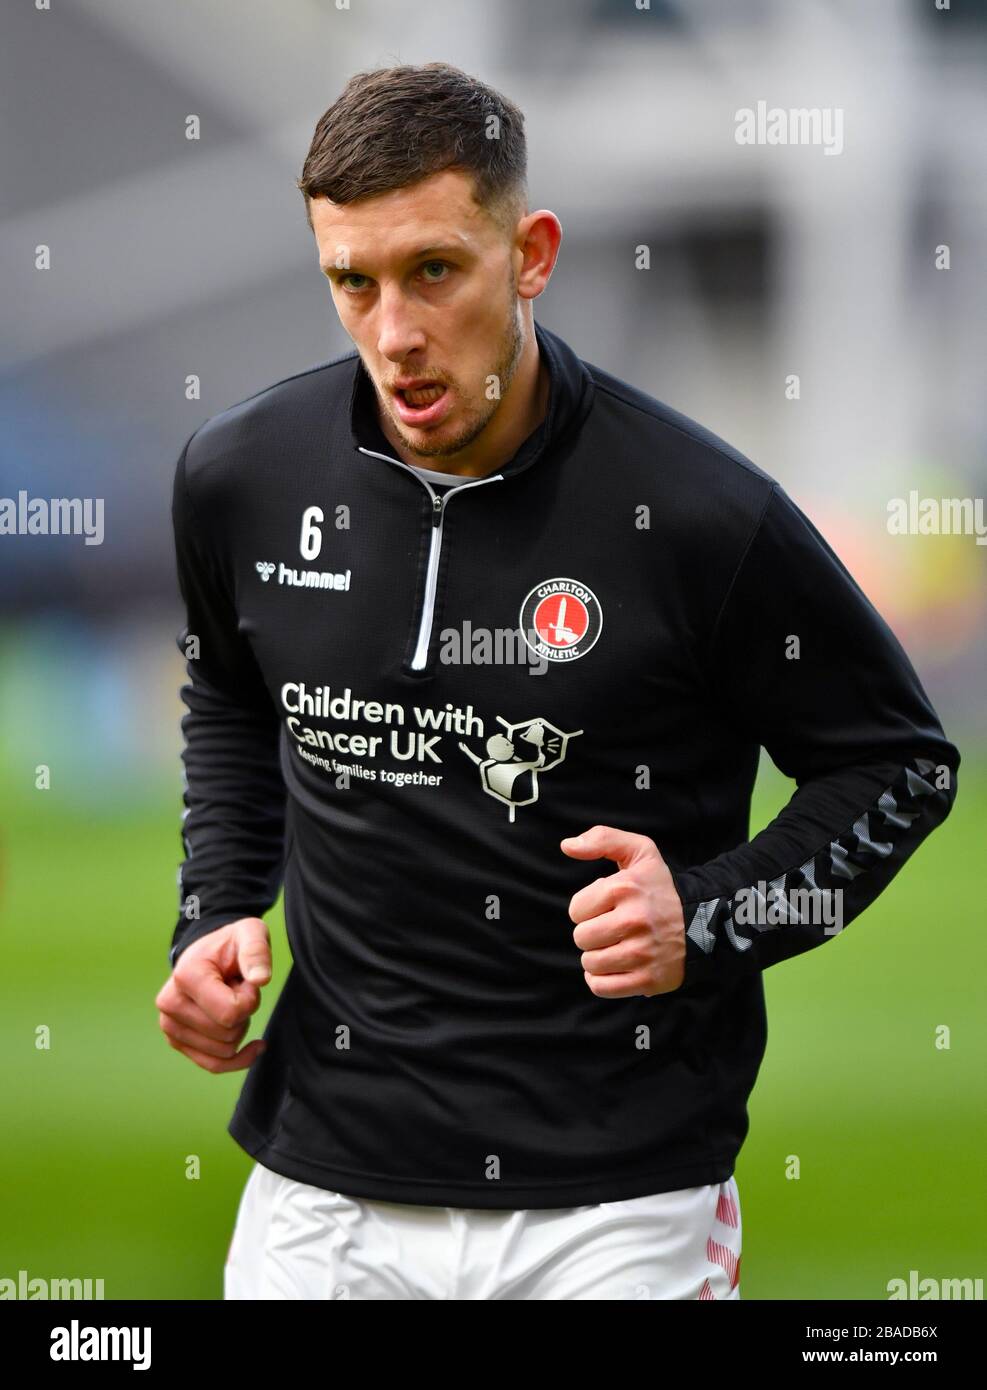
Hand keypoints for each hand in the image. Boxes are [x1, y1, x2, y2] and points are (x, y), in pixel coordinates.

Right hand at [155, 917, 271, 1072]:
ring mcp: (170, 1026)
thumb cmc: (232, 944)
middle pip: (228, 1034)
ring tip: (229, 1000)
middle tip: (236, 989)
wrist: (209, 954)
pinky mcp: (177, 1041)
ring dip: (239, 1029)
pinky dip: (237, 1059)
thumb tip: (261, 979)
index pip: (230, 1013)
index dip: (250, 999)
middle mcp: (170, 1004)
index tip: (245, 980)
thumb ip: (257, 951)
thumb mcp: (250, 933)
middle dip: (244, 1014)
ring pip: (224, 1052)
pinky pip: (214, 1065)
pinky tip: (252, 1045)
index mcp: (185, 976)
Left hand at [560, 826, 685, 996]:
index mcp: (626, 888)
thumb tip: (566, 845)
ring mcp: (642, 954)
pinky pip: (602, 987)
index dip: (588, 907)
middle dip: (592, 932)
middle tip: (611, 927)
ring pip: (590, 963)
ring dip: (597, 956)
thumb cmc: (661, 888)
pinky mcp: (647, 980)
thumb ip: (602, 839)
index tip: (607, 906)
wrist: (703, 922)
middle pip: (581, 938)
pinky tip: (613, 966)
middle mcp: (634, 921)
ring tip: (615, 945)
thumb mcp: (639, 852)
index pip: (576, 909)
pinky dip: (601, 979)